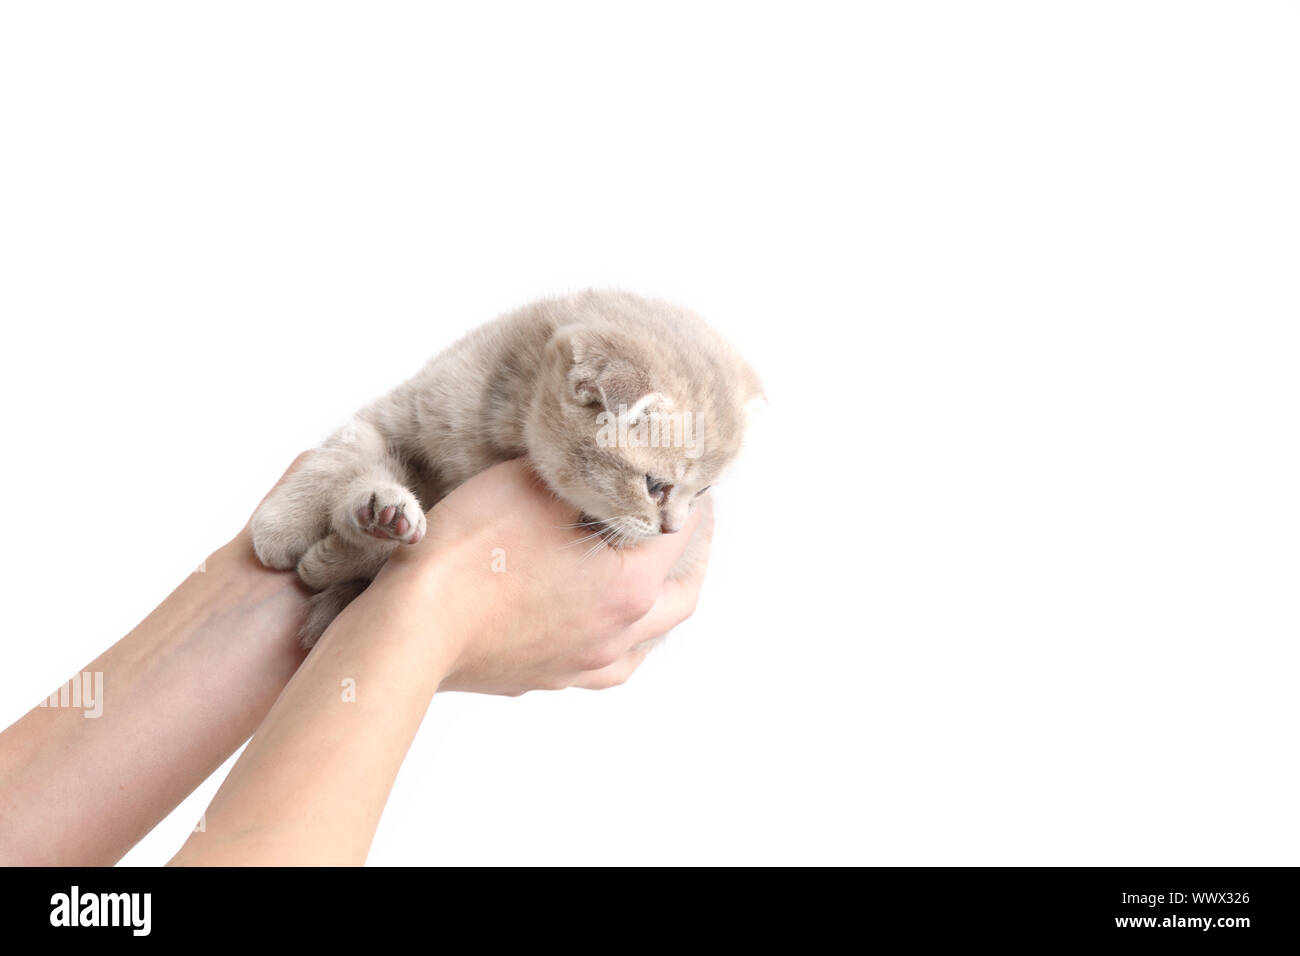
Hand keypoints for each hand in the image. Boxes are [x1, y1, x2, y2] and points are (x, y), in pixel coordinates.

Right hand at [370, 459, 713, 694]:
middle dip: (692, 549)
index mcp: (631, 580)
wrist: (411, 628)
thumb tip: (613, 464)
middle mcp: (621, 629)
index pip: (684, 527)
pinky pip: (609, 663)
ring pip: (651, 635)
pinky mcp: (550, 677)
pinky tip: (607, 624)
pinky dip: (623, 639)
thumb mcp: (533, 483)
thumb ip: (584, 471)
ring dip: (662, 599)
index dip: (688, 492)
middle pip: (685, 590)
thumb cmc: (470, 549)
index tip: (683, 470)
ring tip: (654, 570)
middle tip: (686, 516)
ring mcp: (587, 662)